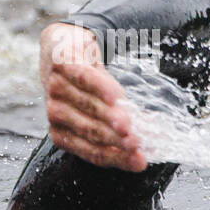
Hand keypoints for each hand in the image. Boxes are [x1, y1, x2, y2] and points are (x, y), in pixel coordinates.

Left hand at [38, 22, 146, 171]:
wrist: (61, 48)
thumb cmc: (86, 86)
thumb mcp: (102, 109)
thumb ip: (122, 128)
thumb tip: (153, 146)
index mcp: (62, 131)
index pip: (91, 150)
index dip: (117, 158)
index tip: (140, 162)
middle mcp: (55, 112)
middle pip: (90, 130)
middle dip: (116, 140)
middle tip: (137, 144)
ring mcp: (56, 88)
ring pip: (89, 106)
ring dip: (111, 117)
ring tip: (130, 125)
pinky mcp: (62, 64)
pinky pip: (84, 79)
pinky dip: (100, 88)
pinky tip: (116, 96)